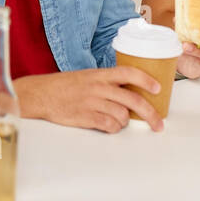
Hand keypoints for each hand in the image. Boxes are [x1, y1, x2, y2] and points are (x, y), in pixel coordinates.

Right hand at [16, 67, 163, 133]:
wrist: (41, 95)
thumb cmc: (64, 86)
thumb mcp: (87, 76)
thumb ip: (107, 82)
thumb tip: (130, 92)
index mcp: (100, 74)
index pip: (129, 72)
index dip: (146, 80)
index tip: (158, 89)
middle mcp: (98, 87)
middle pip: (133, 100)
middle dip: (150, 113)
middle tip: (158, 123)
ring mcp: (92, 102)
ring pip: (122, 115)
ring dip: (125, 121)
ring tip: (118, 120)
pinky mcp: (86, 117)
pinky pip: (109, 125)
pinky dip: (113, 128)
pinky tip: (109, 125)